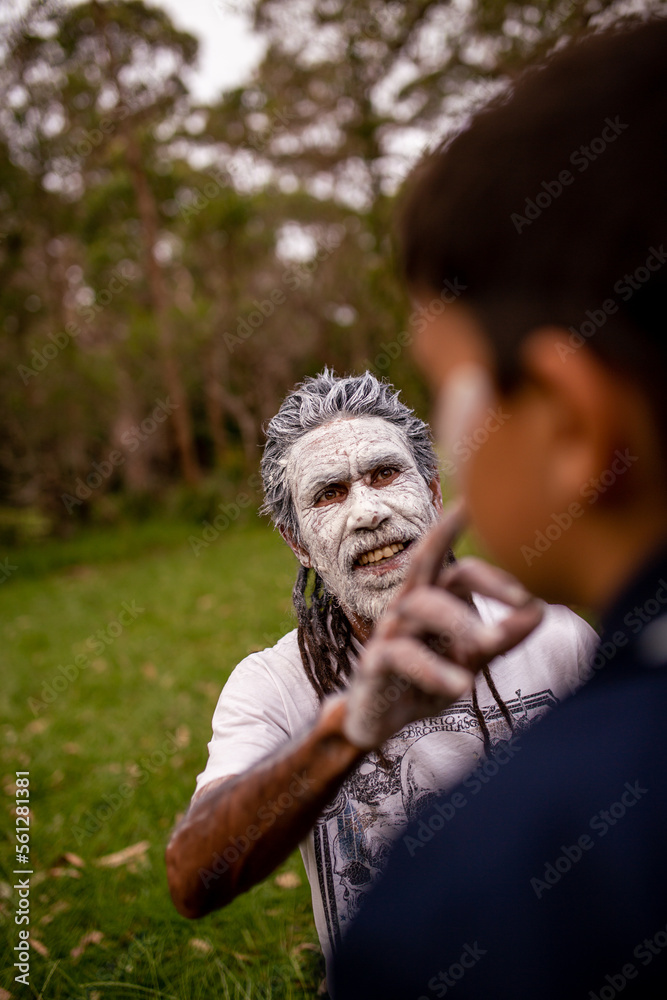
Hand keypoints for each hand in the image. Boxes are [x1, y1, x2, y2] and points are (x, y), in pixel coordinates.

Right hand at [342, 500, 543, 749]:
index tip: (528, 600)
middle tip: (505, 575)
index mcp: (431, 598)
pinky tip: (462, 685)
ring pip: (419, 606)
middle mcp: (406, 605)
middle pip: (425, 561)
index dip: (495, 579)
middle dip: (450, 539)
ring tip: (495, 642)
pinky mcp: (373, 663)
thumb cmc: (424, 679)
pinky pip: (400, 655)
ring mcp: (388, 631)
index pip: (462, 571)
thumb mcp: (470, 657)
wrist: (377, 720)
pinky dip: (432, 668)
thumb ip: (503, 636)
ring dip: (460, 620)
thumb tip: (541, 608)